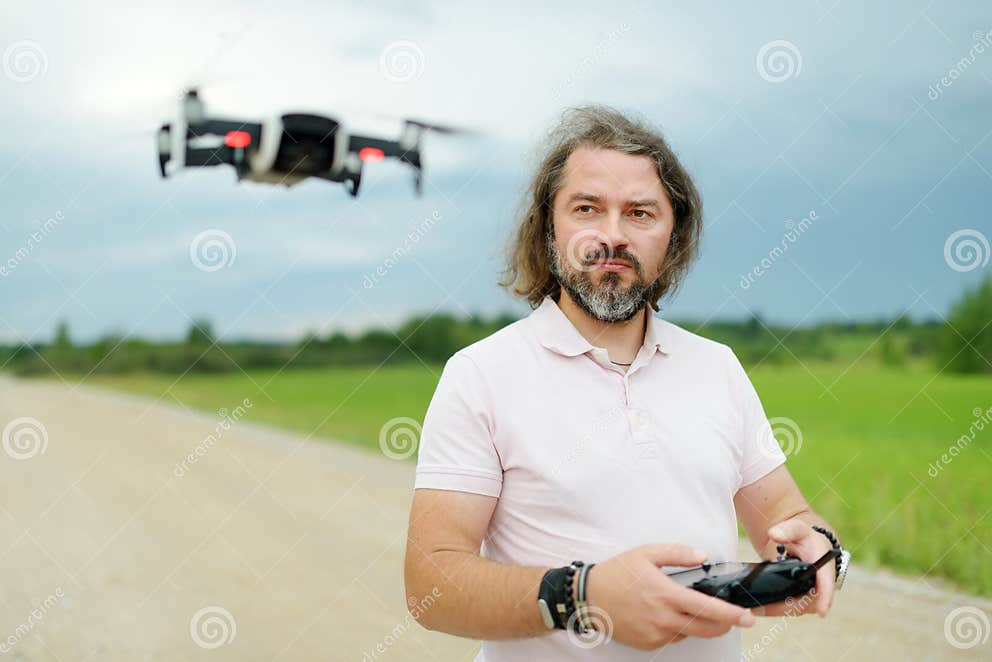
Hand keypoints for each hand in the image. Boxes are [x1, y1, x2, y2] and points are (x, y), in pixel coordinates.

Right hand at [584, 544, 755, 650]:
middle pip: (707, 629)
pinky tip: (664, 615)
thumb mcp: (646, 553)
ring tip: (685, 607)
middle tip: (730, 617)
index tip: (747, 617)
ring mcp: (656, 634)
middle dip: (724, 625)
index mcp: (667, 595)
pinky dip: (675, 629)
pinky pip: (671, 638)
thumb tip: (702, 555)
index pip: (708, 609)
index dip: (732, 615)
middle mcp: (664, 619)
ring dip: (696, 624)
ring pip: (689, 633)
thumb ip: (677, 553)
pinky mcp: (648, 644)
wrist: (589, 597)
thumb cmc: (617, 573)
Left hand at [753, 519, 835, 618]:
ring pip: (796, 608)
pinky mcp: (801, 600)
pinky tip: (758, 607)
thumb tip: (773, 534)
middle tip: (759, 608)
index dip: (825, 598)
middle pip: (805, 603)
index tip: (822, 612)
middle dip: (783, 608)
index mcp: (824, 568)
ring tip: (754, 608)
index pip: (826, 584)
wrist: (806, 547)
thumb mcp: (798, 529)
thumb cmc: (805, 539)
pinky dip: (775, 608)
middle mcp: (820, 586)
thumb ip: (787, 530)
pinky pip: (789, 608)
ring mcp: (811, 595)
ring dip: (776, 610)